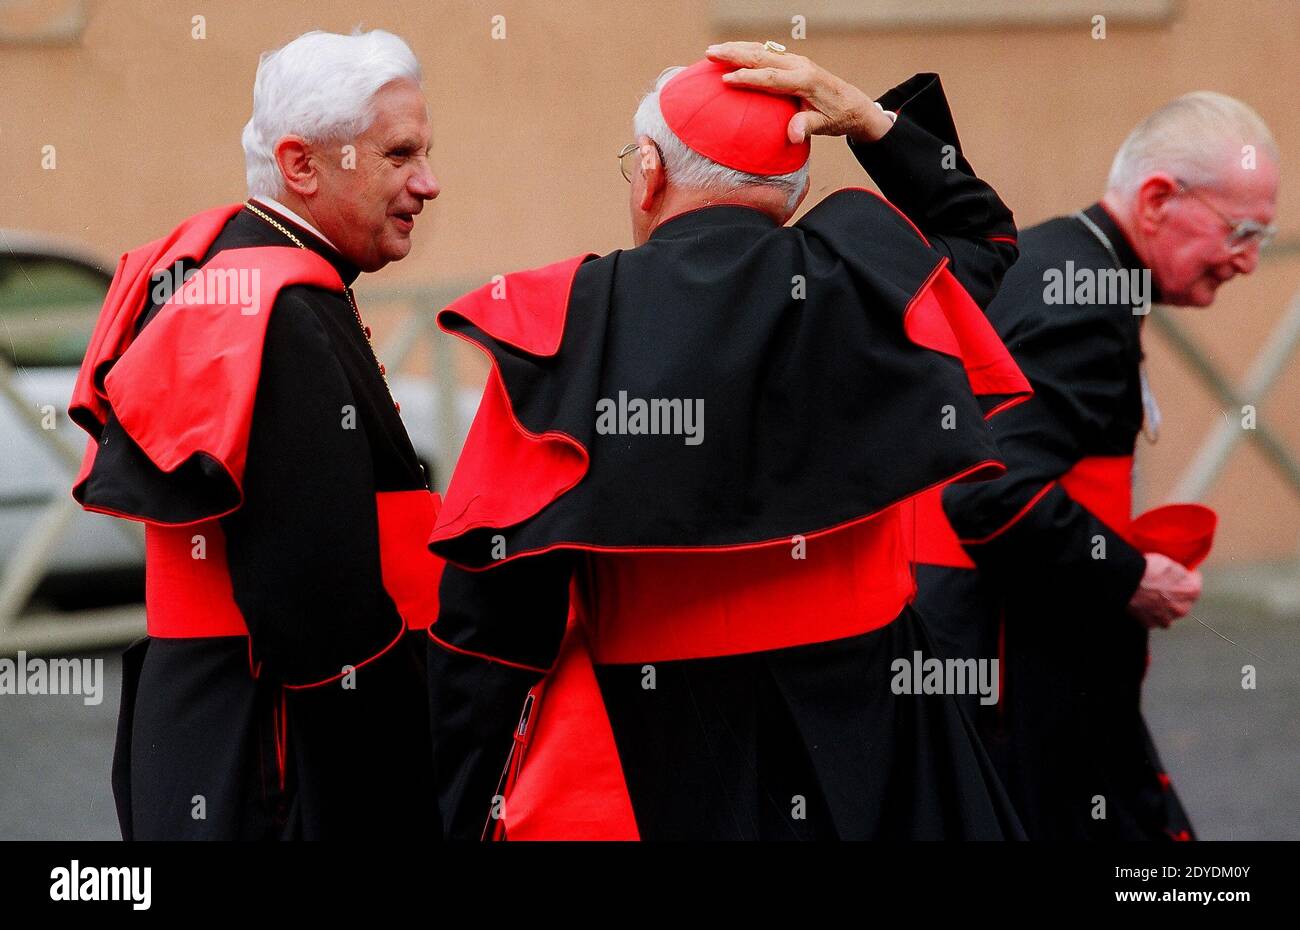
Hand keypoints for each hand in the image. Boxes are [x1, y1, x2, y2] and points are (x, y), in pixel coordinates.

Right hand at [705, 42, 893, 144]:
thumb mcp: (825, 126)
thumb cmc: (837, 117)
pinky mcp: (793, 62)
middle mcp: (799, 66)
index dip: (748, 77)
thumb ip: (807, 127)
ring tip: (714, 50)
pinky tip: (733, 52)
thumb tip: (793, 134)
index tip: (726, 79)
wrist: (853, 104)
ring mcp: (795, 61)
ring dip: (737, 48)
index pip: (771, 77)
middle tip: (710, 53)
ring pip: (762, 50)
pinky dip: (747, 50)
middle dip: (734, 54)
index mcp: (805, 80)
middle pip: (762, 56)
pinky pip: (767, 53)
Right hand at [1127, 552, 1201, 629]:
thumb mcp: (1171, 564)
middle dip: (1176, 593)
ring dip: (1164, 605)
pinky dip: (1150, 612)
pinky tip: (1143, 602)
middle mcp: (1182, 609)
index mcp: (1192, 592)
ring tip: (1151, 594)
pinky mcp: (1149, 624)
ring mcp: (1165, 619)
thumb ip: (1182, 573)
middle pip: (1183, 600)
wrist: (1125, 582)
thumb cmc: (1147, 570)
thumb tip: (1184, 576)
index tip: (1178, 572)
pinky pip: (1153, 618)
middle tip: (1162, 584)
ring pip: (1169, 612)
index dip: (1186, 575)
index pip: (1195, 581)